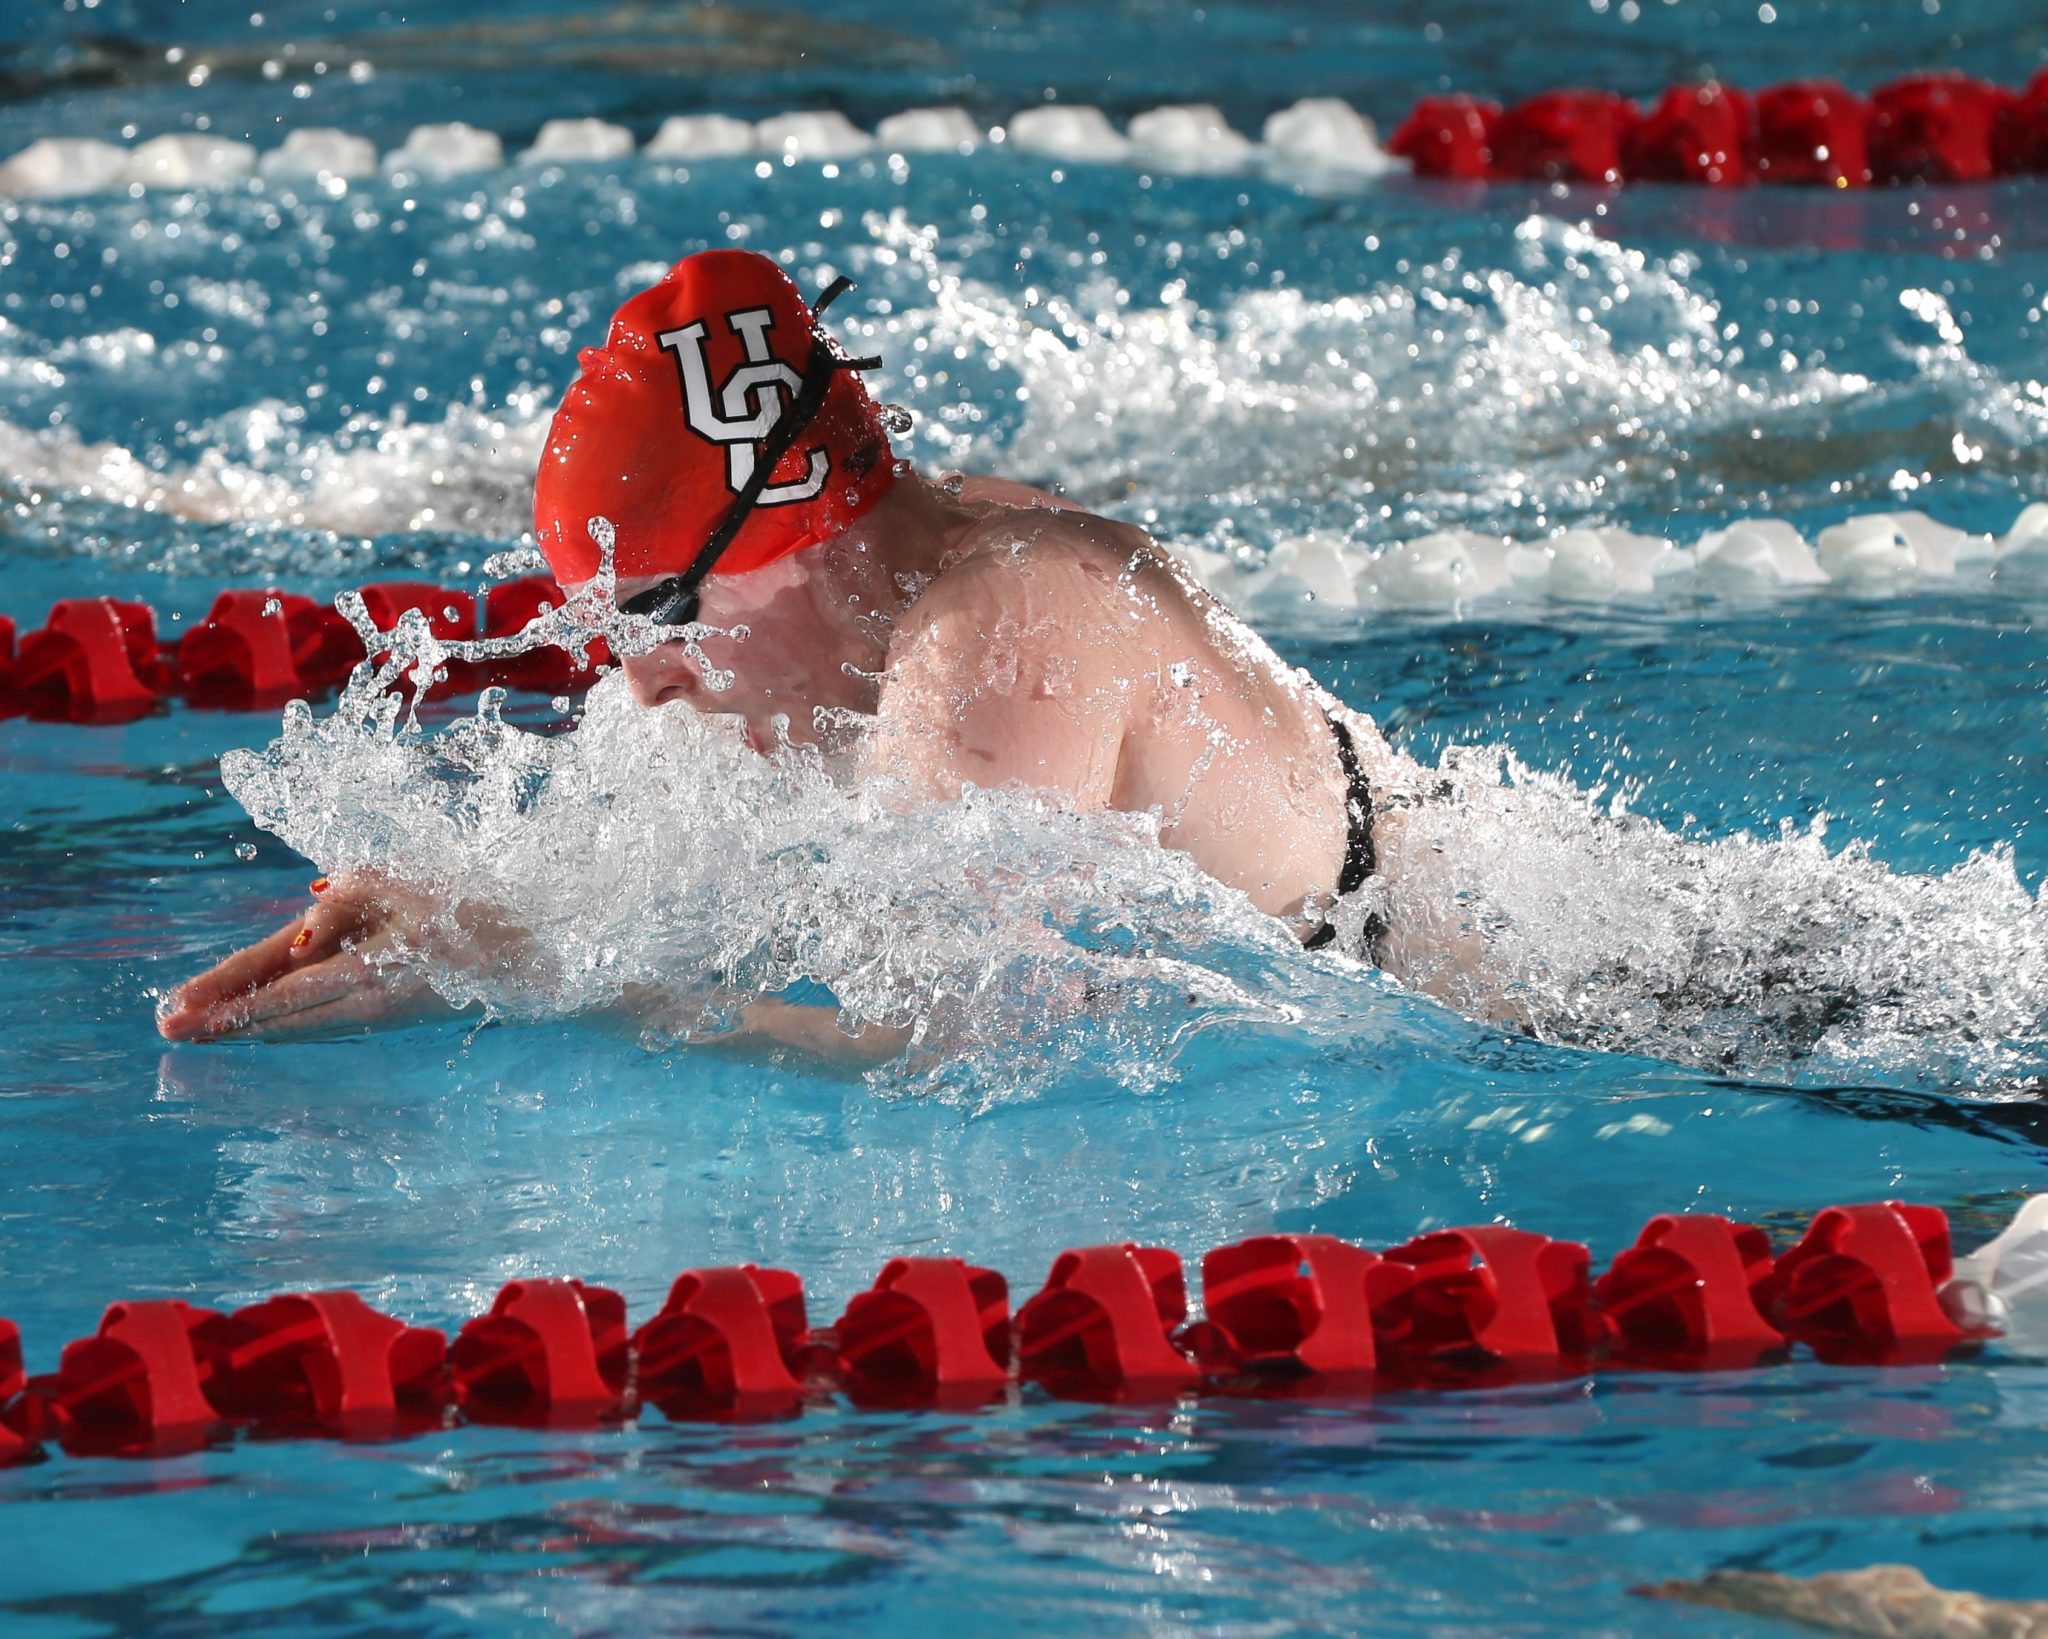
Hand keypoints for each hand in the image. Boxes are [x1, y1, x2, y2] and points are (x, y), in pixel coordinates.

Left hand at [157, 869, 449, 1041]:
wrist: (530, 963)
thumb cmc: (471, 912)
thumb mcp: (410, 887)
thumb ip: (349, 896)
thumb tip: (302, 922)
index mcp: (371, 968)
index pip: (287, 990)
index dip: (235, 1001)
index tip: (188, 1011)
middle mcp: (366, 1003)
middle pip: (283, 1018)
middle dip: (226, 1023)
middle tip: (170, 1031)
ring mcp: (376, 1017)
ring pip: (299, 1027)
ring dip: (248, 1029)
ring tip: (202, 1031)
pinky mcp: (386, 1018)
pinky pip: (321, 1024)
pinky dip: (283, 1026)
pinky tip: (260, 1026)